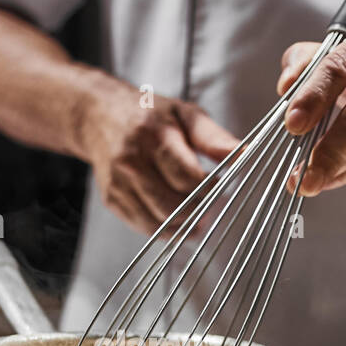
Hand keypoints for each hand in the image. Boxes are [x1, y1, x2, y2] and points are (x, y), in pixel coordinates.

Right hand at [78, 81, 239, 232]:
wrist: (100, 116)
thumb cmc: (151, 115)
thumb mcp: (185, 115)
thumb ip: (214, 138)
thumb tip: (246, 155)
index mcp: (153, 136)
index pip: (187, 178)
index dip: (209, 188)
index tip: (219, 184)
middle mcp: (131, 162)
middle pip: (172, 206)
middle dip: (197, 210)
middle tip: (210, 204)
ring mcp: (118, 184)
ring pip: (159, 223)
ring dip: (184, 226)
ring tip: (198, 216)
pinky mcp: (112, 200)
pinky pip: (145, 227)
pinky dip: (167, 230)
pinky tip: (179, 220)